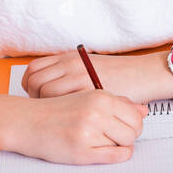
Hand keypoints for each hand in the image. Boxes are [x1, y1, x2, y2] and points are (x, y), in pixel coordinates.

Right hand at [5, 89, 147, 164]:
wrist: (28, 121)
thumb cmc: (58, 110)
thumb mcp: (89, 98)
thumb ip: (118, 103)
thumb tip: (144, 111)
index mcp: (101, 97)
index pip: (136, 115)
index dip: (134, 124)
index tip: (125, 127)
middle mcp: (97, 113)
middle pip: (133, 131)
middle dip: (128, 136)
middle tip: (115, 136)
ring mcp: (89, 132)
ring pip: (125, 144)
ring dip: (118, 145)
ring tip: (103, 141)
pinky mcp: (81, 151)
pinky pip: (114, 156)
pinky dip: (117, 156)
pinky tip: (106, 151)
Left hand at [22, 50, 170, 103]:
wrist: (144, 74)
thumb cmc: (121, 74)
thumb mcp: (91, 66)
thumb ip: (72, 73)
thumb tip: (51, 86)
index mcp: (71, 58)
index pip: (34, 69)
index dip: (29, 85)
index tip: (34, 95)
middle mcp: (72, 64)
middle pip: (35, 81)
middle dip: (33, 97)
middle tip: (43, 107)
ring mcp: (80, 76)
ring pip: (45, 91)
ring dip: (44, 104)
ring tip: (55, 113)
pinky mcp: (87, 90)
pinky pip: (62, 99)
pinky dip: (59, 109)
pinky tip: (66, 115)